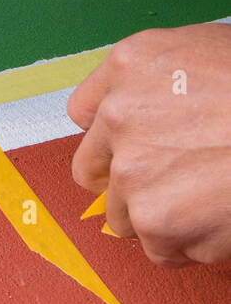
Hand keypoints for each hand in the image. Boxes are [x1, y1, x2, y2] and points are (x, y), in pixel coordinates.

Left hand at [68, 23, 230, 266]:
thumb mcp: (214, 53)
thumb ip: (166, 83)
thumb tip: (152, 118)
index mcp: (133, 63)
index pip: (85, 112)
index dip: (112, 137)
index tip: (134, 149)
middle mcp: (120, 113)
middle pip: (93, 169)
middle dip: (128, 183)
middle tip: (178, 186)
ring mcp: (133, 167)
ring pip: (123, 215)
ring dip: (162, 217)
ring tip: (213, 199)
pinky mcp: (154, 217)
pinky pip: (159, 249)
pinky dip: (191, 247)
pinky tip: (225, 219)